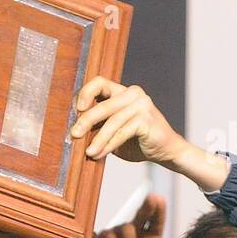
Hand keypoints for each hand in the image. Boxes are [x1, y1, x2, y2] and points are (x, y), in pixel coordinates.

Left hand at [72, 79, 187, 165]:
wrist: (165, 151)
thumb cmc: (135, 141)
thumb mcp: (112, 131)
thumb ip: (97, 126)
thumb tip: (72, 130)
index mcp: (122, 92)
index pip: (99, 83)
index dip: (85, 93)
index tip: (76, 110)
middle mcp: (132, 94)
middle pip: (103, 104)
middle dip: (86, 120)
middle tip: (74, 134)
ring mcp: (141, 104)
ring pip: (112, 121)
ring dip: (98, 138)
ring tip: (89, 153)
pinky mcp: (146, 119)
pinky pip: (122, 132)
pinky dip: (109, 144)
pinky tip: (100, 154)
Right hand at [88, 194, 180, 237]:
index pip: (156, 222)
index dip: (159, 211)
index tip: (161, 200)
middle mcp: (137, 233)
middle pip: (142, 215)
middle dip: (147, 206)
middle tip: (152, 198)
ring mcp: (120, 235)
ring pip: (125, 227)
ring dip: (129, 235)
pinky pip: (108, 235)